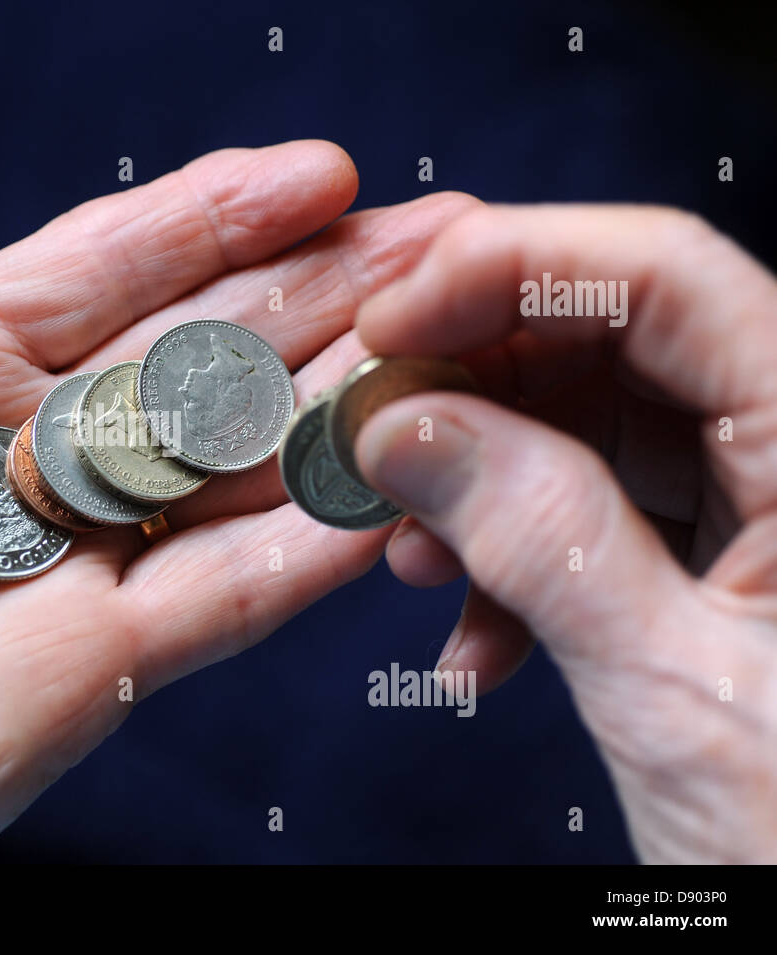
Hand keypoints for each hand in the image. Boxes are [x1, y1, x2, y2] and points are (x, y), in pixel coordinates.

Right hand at [353, 204, 776, 861]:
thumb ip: (539, 537)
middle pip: (613, 340)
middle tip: (368, 442)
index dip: (512, 269)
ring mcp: (761, 501)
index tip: (386, 322)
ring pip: (586, 425)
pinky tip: (476, 638)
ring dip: (477, 485)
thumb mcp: (671, 688)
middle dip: (471, 389)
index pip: (669, 277)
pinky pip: (591, 509)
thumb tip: (405, 423)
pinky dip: (511, 558)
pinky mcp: (719, 557)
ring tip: (413, 563)